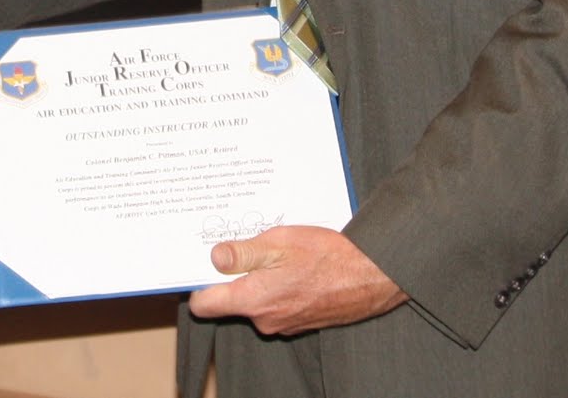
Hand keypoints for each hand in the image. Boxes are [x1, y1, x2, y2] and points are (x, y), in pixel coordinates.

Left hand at [187, 226, 406, 334]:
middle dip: (231, 274)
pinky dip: (276, 285)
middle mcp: (264, 318)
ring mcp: (283, 323)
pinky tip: (291, 265)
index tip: (196, 265)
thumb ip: (243, 253)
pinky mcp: (299, 321)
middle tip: (241, 244)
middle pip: (229, 300)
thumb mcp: (278, 243)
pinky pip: (275, 303)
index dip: (196, 284)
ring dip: (257, 277)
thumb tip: (214, 258)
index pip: (205, 305)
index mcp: (253, 300)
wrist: (370, 277)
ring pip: (254, 299)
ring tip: (272, 251)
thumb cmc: (326, 257)